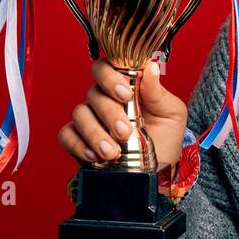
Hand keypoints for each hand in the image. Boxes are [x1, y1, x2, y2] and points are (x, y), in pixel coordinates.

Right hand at [57, 59, 187, 172]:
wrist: (159, 171)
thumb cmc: (166, 138)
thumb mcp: (171, 113)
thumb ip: (157, 92)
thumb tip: (150, 67)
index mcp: (124, 87)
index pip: (106, 68)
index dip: (110, 77)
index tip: (125, 94)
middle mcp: (104, 100)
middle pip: (93, 93)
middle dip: (109, 113)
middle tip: (125, 132)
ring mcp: (90, 119)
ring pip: (80, 114)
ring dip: (96, 133)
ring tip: (113, 152)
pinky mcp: (78, 140)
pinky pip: (67, 135)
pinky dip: (79, 145)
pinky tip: (95, 156)